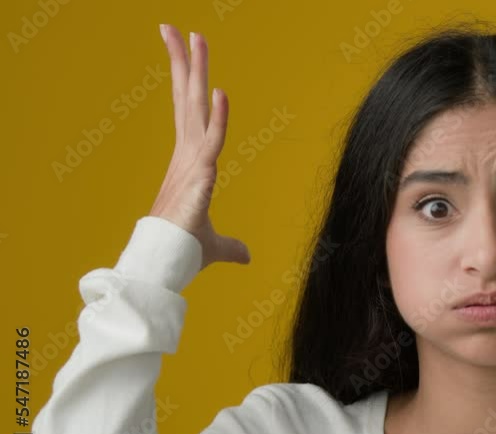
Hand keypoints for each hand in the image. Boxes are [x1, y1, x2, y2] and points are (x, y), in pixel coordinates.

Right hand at [149, 24, 249, 269]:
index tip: (182, 50)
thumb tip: (247, 256)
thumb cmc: (185, 251)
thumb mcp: (216, 244)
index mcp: (190, 159)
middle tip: (176, 28)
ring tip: (195, 37)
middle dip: (183, 61)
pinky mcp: (200, 175)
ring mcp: (192, 160)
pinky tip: (220, 92)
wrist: (168, 265)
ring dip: (195, 71)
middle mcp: (188, 153)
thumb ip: (232, 245)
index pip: (186, 109)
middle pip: (186, 97)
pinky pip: (211, 140)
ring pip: (195, 106)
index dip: (184, 78)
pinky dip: (217, 117)